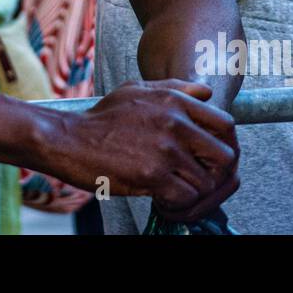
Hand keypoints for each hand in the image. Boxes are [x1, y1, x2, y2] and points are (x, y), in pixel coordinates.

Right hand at [49, 79, 239, 221]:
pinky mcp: (152, 174)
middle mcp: (174, 122)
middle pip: (225, 156)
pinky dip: (176, 204)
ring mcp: (164, 149)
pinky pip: (186, 198)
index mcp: (174, 101)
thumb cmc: (100, 118)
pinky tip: (160, 198)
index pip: (226, 124)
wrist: (66, 139)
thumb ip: (175, 88)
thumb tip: (207, 91)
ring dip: (193, 192)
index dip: (224, 144)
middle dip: (215, 173)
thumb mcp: (137, 90)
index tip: (209, 157)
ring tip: (174, 191)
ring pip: (207, 182)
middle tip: (196, 179)